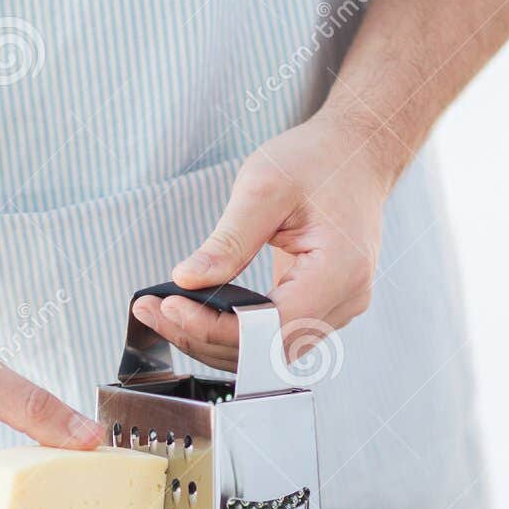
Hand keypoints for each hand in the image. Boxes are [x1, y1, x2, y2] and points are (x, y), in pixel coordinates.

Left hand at [132, 114, 392, 370]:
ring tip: (164, 312)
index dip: (216, 327)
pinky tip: (196, 313)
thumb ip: (228, 240)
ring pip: (266, 353)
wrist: (356, 154)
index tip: (171, 306)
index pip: (270, 327)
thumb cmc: (318, 160)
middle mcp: (345, 299)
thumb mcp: (264, 186)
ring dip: (212, 340)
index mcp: (340, 270)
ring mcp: (336, 309)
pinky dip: (231, 332)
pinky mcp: (321, 309)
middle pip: (266, 351)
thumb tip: (187, 280)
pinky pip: (272, 338)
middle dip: (203, 337)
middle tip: (152, 311)